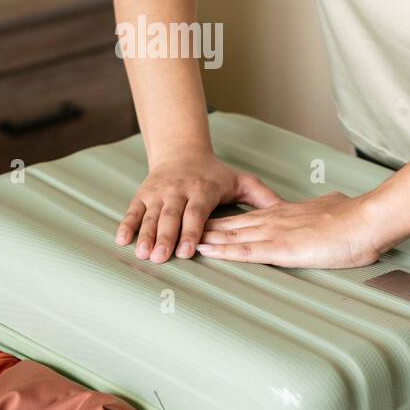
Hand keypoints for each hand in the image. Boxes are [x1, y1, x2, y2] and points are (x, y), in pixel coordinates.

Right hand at [115, 152, 282, 262]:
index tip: (187, 250)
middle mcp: (179, 191)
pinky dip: (127, 224)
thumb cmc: (215, 173)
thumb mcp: (241, 180)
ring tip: (142, 253)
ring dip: (145, 235)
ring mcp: (159, 193)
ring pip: (151, 216)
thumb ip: (263, 197)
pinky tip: (122, 240)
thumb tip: (287, 211)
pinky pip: (134, 210)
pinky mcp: (144, 194)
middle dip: (165, 237)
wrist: (182, 151)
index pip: (196, 213)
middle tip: (161, 258)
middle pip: (170, 217)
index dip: (191, 231)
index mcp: (202, 190)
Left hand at [196, 192, 387, 269]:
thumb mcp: (334, 207)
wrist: (366, 220)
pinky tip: (205, 252)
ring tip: (183, 241)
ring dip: (206, 240)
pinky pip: (244, 251)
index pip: (249, 217)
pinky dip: (221, 252)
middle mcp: (274, 220)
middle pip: (232, 224)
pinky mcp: (280, 249)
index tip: (208, 222)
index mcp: (286, 212)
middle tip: (183, 230)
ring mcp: (275, 233)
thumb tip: (330, 206)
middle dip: (207, 229)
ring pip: (231, 236)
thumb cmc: (356, 219)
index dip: (226, 221)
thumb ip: (325, 209)